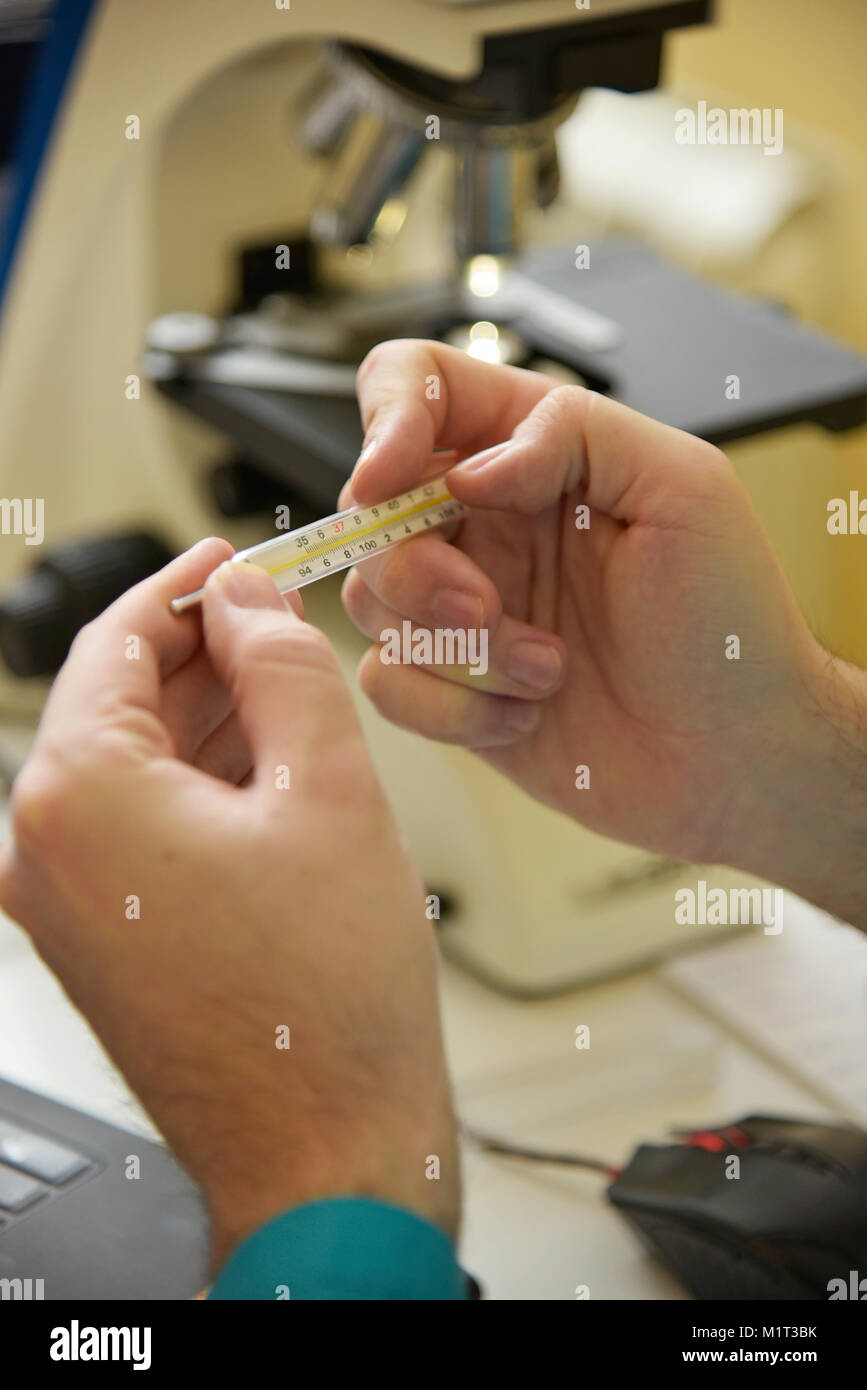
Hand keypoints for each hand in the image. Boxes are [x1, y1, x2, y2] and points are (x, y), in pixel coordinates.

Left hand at [0, 541, 458, 1266]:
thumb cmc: (327, 1004)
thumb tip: (252, 603)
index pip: (116, 641)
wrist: (324, 1153)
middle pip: (117, 702)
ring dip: (206, 717)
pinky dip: (196, 784)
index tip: (238, 561)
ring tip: (291, 688)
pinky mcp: (97, 942)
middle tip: (281, 619)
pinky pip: (136, 828)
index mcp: (77, 799)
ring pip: (130, 766)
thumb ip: (284, 666)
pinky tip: (268, 766)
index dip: (189, 587)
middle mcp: (42, 852)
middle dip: (204, 652)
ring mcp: (61, 906)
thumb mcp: (331, 790)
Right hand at [341, 341, 866, 924]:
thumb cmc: (729, 627)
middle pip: (373, 509)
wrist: (735, 760)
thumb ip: (574, 433)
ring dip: (455, 647)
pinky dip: (450, 707)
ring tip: (546, 671)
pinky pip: (385, 682)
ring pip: (372, 599)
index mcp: (537, 454)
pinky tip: (526, 713)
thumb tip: (469, 468)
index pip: (423, 388)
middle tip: (484, 610)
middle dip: (419, 570)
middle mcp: (489, 524)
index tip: (389, 479)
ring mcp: (463, 607)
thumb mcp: (684, 488)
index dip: (387, 417)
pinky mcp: (452, 685)